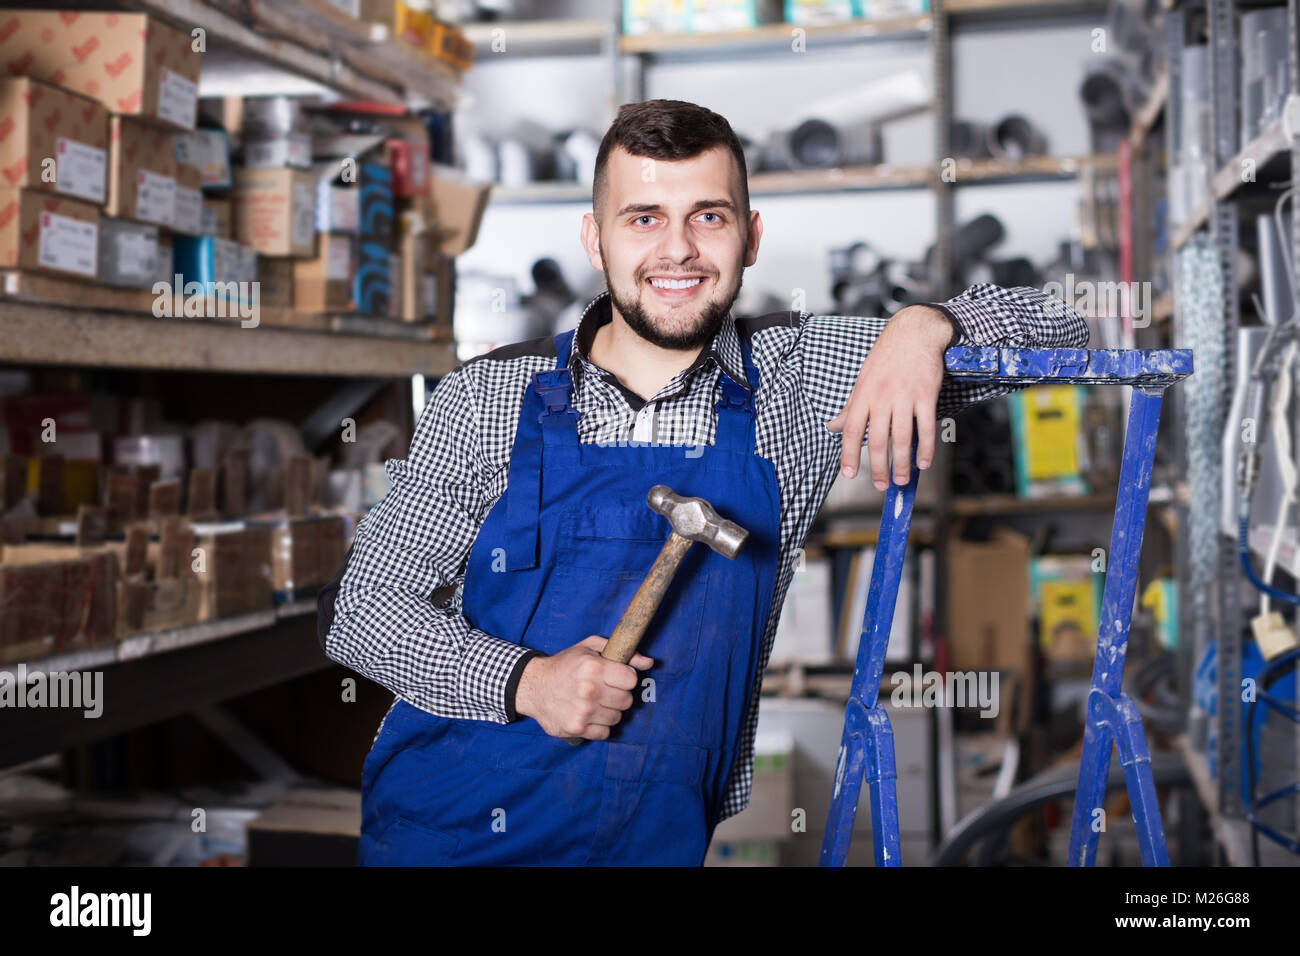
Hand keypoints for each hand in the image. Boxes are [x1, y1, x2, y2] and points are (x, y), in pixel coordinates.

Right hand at [515, 636, 654, 739]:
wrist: (533, 686)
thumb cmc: (564, 664)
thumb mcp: (589, 648)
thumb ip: (622, 652)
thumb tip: (649, 662)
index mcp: (594, 667)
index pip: (631, 680)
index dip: (625, 678)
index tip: (616, 677)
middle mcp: (589, 690)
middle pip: (627, 701)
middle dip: (618, 695)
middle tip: (604, 690)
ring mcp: (583, 711)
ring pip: (617, 717)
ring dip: (609, 711)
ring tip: (595, 702)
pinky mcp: (577, 728)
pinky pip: (605, 732)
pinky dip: (599, 725)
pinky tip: (588, 714)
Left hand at [825, 305, 953, 488]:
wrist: (914, 332)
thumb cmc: (887, 356)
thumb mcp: (863, 380)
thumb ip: (851, 407)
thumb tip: (832, 426)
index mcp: (863, 395)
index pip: (850, 430)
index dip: (848, 454)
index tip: (849, 474)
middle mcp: (881, 397)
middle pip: (876, 440)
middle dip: (878, 467)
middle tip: (881, 485)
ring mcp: (904, 397)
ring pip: (901, 438)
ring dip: (901, 463)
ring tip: (901, 479)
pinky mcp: (926, 396)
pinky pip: (926, 428)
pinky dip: (926, 448)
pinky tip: (923, 462)